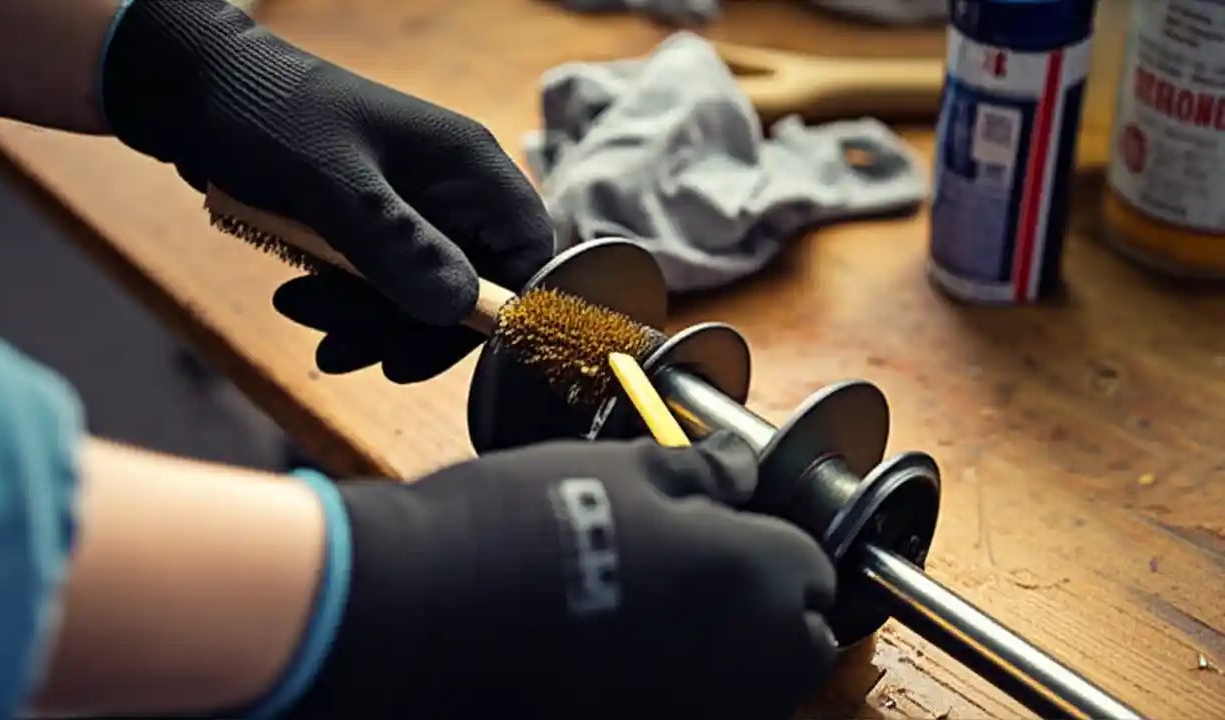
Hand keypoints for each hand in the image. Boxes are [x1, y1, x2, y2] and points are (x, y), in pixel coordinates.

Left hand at [100, 0, 554, 381]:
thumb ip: (395, 244)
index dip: (496, 310)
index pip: (526, 254)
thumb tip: (458, 307)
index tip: (435, 346)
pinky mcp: (375, 228)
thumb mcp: (329, 183)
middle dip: (409, 327)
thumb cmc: (266, 114)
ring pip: (421, 296)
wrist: (192, 89)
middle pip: (470, 288)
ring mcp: (415, 210)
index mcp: (468, 166)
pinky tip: (299, 304)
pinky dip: (346, 309)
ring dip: (367, 324)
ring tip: (303, 313)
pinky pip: (382, 288)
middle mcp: (453, 191)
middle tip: (348, 349)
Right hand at [287, 431, 838, 719]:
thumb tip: (740, 471)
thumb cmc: (520, 529)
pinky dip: (673, 687)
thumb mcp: (623, 468)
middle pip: (796, 640)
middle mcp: (750, 665)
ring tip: (646, 610)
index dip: (770, 542)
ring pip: (749, 687)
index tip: (730, 532)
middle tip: (691, 570)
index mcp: (758, 578)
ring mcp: (702, 715)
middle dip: (762, 607)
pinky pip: (693, 709)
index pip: (814, 567)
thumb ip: (705, 473)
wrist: (420, 618)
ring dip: (721, 651)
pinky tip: (616, 654)